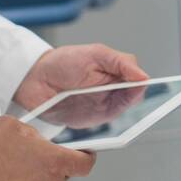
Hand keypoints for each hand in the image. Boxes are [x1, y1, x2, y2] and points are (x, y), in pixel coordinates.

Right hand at [0, 116, 95, 180]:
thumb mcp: (11, 125)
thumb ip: (32, 133)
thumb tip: (34, 140)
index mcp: (54, 163)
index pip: (85, 164)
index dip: (86, 157)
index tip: (83, 154)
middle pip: (60, 174)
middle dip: (48, 164)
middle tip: (27, 155)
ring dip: (31, 179)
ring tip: (7, 169)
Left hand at [13, 43, 148, 126]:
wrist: (33, 79)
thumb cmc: (63, 62)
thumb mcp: (95, 53)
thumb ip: (121, 62)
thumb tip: (144, 77)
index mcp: (118, 74)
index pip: (139, 81)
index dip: (145, 84)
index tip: (146, 84)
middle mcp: (114, 92)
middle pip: (134, 98)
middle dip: (134, 96)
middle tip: (128, 92)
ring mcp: (103, 107)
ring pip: (122, 112)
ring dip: (120, 108)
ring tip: (115, 100)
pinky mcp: (91, 122)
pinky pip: (107, 126)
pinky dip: (108, 121)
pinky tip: (106, 114)